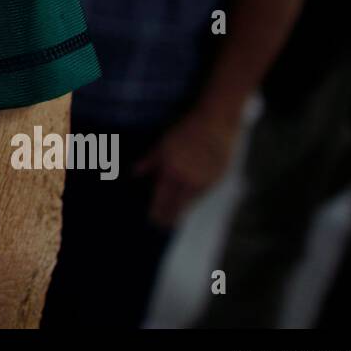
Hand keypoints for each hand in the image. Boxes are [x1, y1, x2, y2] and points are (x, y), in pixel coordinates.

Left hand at [135, 106, 242, 227]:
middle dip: (168, 216)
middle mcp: (187, 180)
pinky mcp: (216, 179)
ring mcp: (203, 181)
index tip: (153, 220)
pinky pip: (202, 195)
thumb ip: (148, 161)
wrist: (215, 124)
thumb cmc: (185, 131)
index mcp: (171, 172)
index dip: (157, 211)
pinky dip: (193, 201)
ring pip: (190, 203)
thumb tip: (133, 173)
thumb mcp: (162, 145)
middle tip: (162, 225)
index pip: (162, 199)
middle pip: (176, 206)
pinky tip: (188, 203)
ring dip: (181, 211)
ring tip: (173, 219)